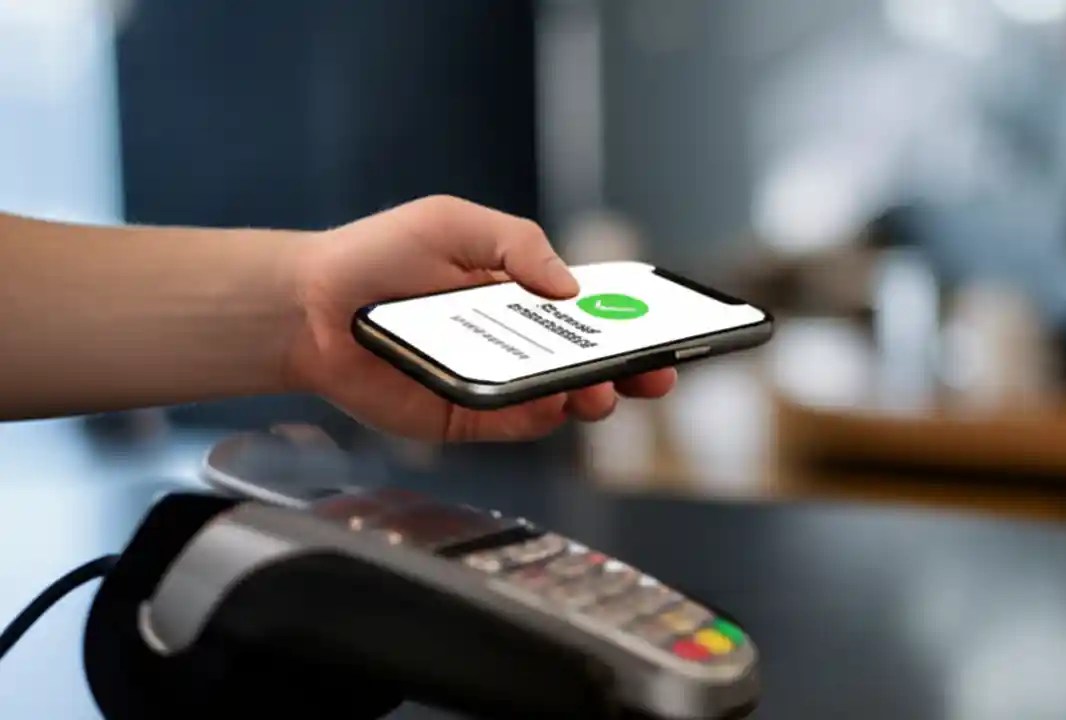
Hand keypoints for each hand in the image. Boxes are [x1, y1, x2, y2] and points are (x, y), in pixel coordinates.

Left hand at [285, 195, 675, 441]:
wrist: (307, 306)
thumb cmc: (379, 255)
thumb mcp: (455, 224)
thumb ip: (518, 246)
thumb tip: (573, 287)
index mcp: (520, 294)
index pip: (590, 313)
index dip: (630, 322)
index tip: (666, 327)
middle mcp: (515, 343)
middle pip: (589, 364)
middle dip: (630, 371)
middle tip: (658, 373)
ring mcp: (494, 384)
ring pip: (560, 400)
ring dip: (590, 398)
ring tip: (603, 391)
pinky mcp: (464, 419)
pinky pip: (514, 425)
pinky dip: (539, 419)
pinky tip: (553, 406)